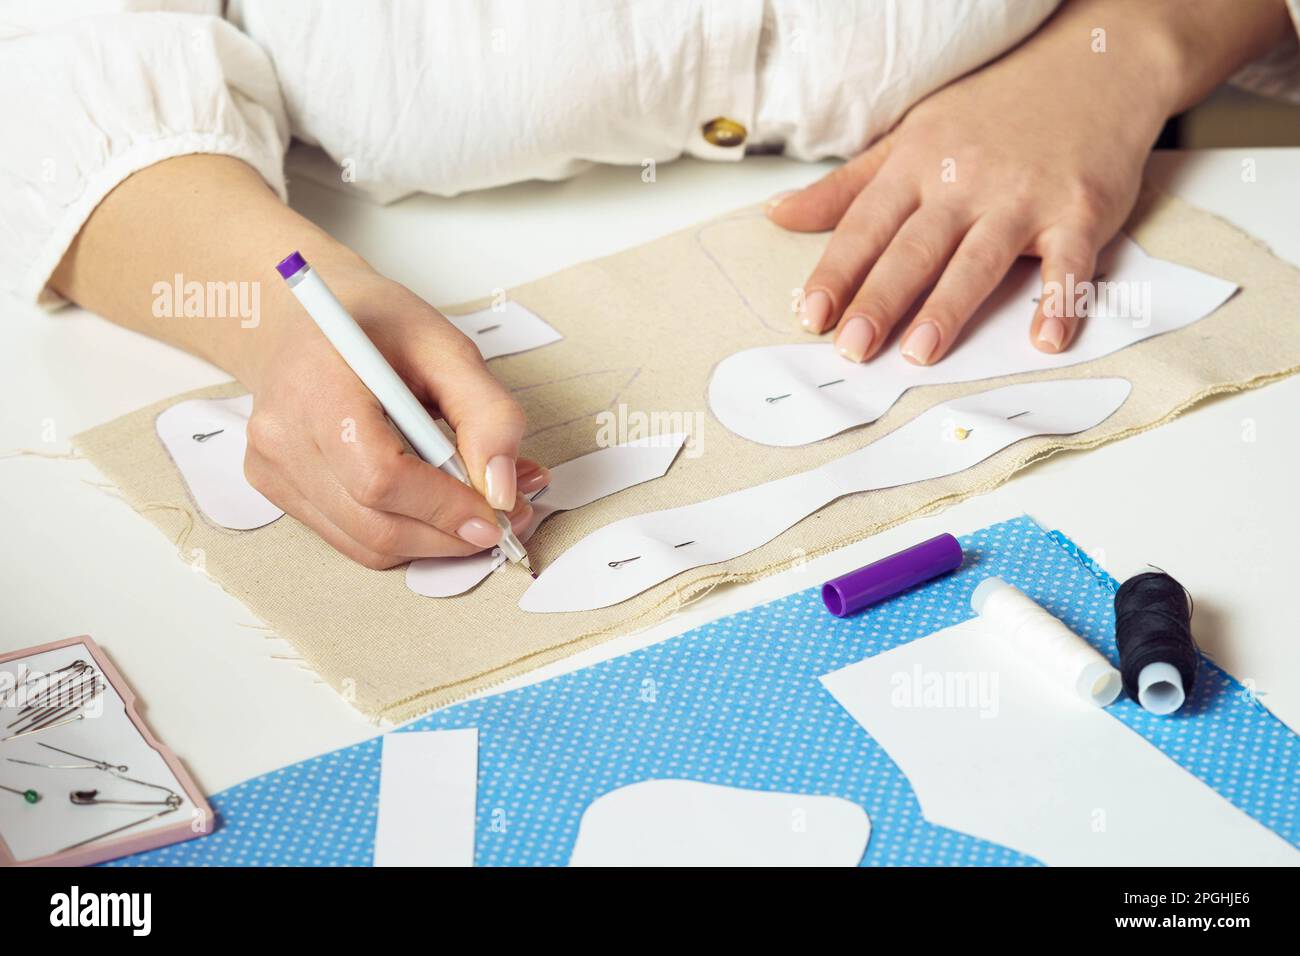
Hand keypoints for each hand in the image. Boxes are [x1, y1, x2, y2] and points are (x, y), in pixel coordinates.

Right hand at [243, 267, 547, 568]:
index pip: (380, 477)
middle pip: (374, 523)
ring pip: (366, 544)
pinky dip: (404, 535)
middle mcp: (283, 435)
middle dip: (450, 534)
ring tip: (477, 512)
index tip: (496, 513)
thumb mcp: (446, 346)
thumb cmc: (372, 324)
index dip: (444, 506)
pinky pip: (350, 537)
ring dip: (433, 542)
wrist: (302, 318)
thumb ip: (488, 414)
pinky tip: (435, 508)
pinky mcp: (278, 489)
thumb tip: (503, 489)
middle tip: (504, 520)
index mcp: (318, 386)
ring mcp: (273, 468)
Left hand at [768, 3, 1176, 364]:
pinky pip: (1069, 262)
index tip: (811, 313)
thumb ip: (846, 187)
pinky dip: (1060, 300)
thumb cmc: (994, 108)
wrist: (1094, 63)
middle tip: (852, 348)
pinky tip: (1046, 339)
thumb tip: (779, 214)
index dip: (837, 271)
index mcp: (918, 164)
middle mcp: (966, 181)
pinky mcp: (1080, 210)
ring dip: (949, 307)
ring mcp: (1024, 197)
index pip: (866, 226)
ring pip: (978, 259)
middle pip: (914, 249)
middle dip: (880, 299)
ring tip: (920, 352)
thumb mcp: (911, 135)